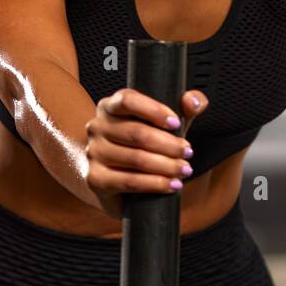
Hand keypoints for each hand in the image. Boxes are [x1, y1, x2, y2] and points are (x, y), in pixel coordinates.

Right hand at [84, 86, 208, 217]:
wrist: (116, 178)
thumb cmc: (144, 145)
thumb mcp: (165, 124)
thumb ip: (185, 108)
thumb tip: (191, 101)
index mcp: (110, 106)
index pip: (127, 100)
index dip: (154, 110)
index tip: (176, 122)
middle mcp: (97, 126)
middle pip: (137, 133)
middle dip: (169, 144)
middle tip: (188, 152)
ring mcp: (94, 153)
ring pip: (136, 158)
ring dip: (166, 166)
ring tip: (184, 169)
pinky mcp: (96, 178)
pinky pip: (130, 181)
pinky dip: (155, 184)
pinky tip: (172, 184)